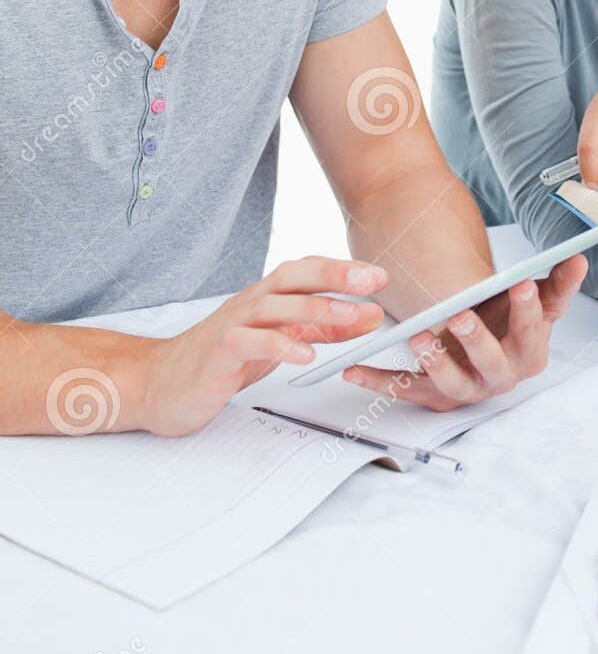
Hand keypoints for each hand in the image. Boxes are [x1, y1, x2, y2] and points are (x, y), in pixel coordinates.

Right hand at [138, 256, 388, 435]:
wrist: (162, 383)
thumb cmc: (223, 358)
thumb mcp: (283, 340)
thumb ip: (323, 328)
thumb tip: (368, 315)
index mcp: (268, 297)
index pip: (307, 272)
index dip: (343, 270)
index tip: (379, 277)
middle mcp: (251, 303)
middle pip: (293, 277)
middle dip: (334, 275)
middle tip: (371, 283)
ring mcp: (232, 324)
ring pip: (274, 306)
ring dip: (315, 309)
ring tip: (351, 317)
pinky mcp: (218, 352)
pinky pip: (249, 342)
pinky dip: (278, 346)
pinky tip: (304, 354)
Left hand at [341, 253, 587, 412]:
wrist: (481, 344)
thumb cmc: (507, 320)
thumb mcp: (531, 299)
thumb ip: (556, 282)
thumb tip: (579, 259)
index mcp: (529, 350)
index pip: (534, 330)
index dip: (529, 310)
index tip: (522, 282)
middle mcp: (501, 375)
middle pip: (494, 362)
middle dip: (479, 340)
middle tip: (462, 315)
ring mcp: (467, 388)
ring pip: (453, 384)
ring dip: (435, 362)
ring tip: (419, 338)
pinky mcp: (435, 395)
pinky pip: (406, 391)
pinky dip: (380, 382)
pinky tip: (355, 371)